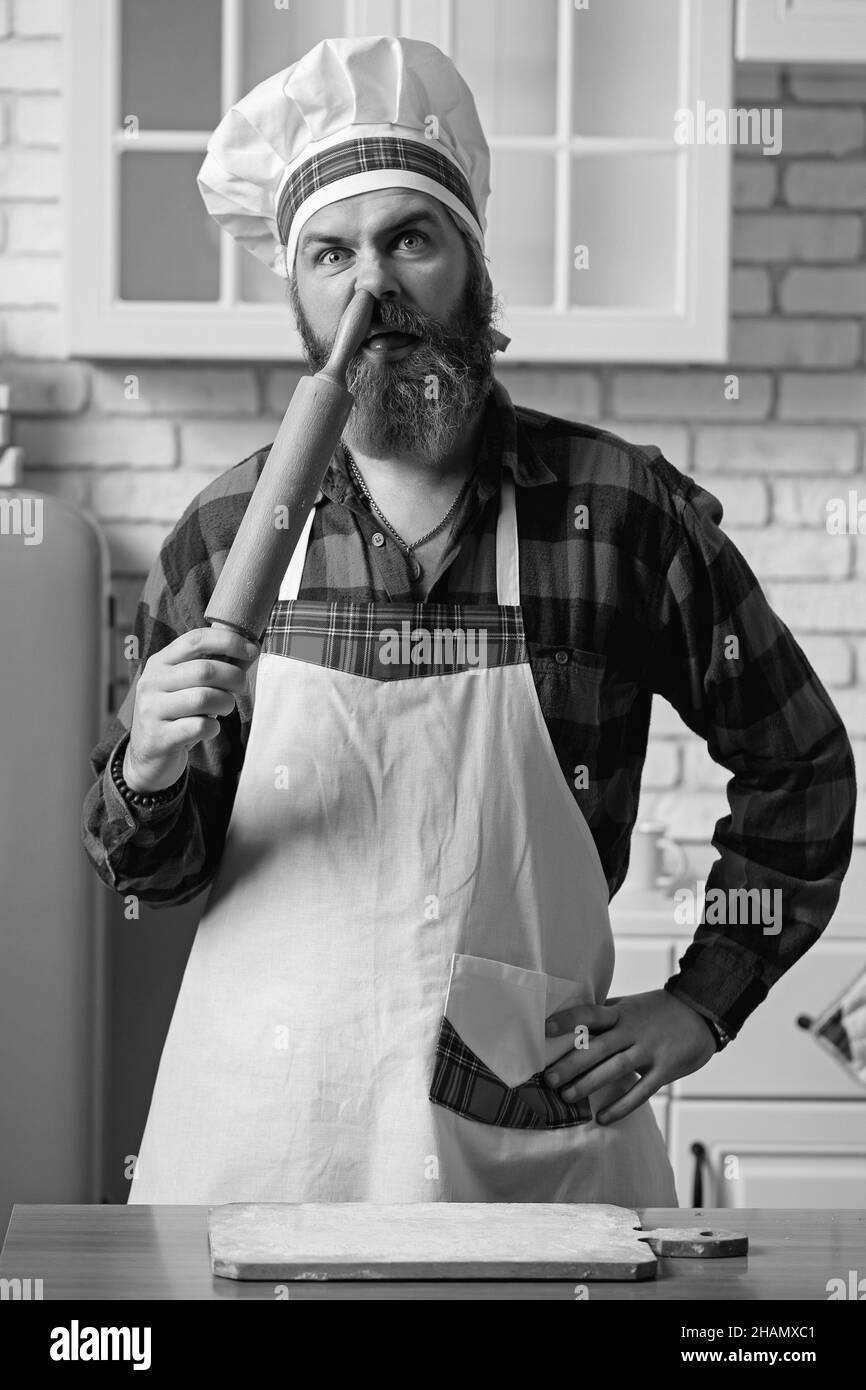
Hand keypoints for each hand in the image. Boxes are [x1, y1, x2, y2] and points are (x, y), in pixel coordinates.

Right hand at [125, 627, 259, 790]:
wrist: (148, 755)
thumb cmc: (178, 714)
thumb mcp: (187, 685)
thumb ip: (212, 667)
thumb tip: (249, 651)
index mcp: (160, 662)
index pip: (195, 640)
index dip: (228, 641)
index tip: (252, 650)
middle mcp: (152, 682)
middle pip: (204, 670)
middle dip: (234, 677)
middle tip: (243, 687)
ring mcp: (152, 710)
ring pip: (203, 698)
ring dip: (225, 703)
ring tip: (224, 708)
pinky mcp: (158, 737)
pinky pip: (199, 727)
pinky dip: (213, 728)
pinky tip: (209, 729)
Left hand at [543, 990, 716, 1124]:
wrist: (702, 1012)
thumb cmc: (658, 1010)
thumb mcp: (631, 1004)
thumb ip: (606, 1013)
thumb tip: (572, 1021)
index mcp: (621, 1012)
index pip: (590, 1013)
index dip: (568, 1019)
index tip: (544, 1029)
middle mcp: (632, 1029)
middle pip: (598, 1046)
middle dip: (572, 1063)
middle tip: (549, 1079)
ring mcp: (649, 1049)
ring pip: (615, 1068)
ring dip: (590, 1083)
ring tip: (567, 1097)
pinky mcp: (665, 1069)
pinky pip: (641, 1091)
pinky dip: (621, 1106)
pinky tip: (602, 1118)